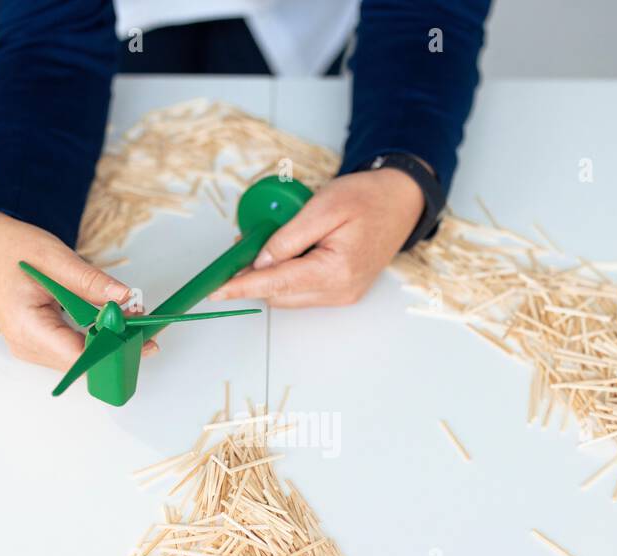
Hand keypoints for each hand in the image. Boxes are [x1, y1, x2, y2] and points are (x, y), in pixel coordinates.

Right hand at [0, 209, 156, 369]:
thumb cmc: (10, 248)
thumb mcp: (54, 257)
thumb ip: (90, 282)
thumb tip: (125, 298)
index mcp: (26, 327)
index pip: (78, 356)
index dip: (112, 350)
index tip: (141, 339)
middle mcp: (27, 346)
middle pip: (82, 361)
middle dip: (115, 345)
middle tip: (145, 324)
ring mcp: (31, 348)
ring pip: (81, 358)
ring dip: (108, 341)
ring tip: (132, 319)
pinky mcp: (38, 343)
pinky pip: (73, 349)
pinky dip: (95, 337)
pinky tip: (112, 322)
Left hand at [209, 168, 423, 307]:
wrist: (401, 203)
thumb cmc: (368, 198)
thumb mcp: (324, 207)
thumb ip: (289, 237)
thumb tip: (260, 262)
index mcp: (336, 271)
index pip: (276, 284)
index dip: (242, 287)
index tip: (215, 291)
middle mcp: (339, 291)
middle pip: (279, 294)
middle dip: (254, 276)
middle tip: (241, 249)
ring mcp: (342, 295)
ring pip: (288, 295)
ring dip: (271, 275)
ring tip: (271, 243)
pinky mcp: (342, 292)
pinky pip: (302, 291)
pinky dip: (288, 275)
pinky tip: (288, 254)